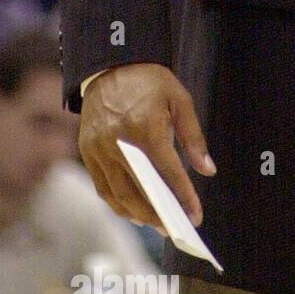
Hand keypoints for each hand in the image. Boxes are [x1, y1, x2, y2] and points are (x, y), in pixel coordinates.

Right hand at [78, 64, 215, 231]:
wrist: (112, 65)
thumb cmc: (151, 82)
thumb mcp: (180, 100)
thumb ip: (194, 137)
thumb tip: (208, 170)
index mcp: (144, 126)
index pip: (167, 171)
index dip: (183, 195)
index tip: (196, 215)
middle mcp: (118, 142)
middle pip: (138, 190)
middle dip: (158, 214)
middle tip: (175, 229)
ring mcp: (98, 149)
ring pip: (117, 193)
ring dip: (137, 214)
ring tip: (157, 224)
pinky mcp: (86, 151)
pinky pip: (102, 187)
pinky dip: (118, 203)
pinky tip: (134, 210)